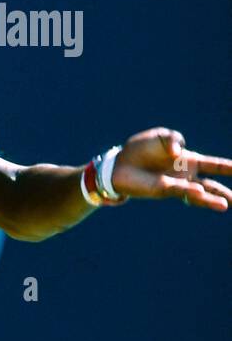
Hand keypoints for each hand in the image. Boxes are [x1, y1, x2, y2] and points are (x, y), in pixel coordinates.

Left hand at [111, 128, 231, 210]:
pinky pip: (180, 190)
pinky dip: (189, 190)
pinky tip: (197, 190)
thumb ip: (173, 138)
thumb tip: (179, 152)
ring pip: (198, 193)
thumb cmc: (142, 149)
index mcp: (190, 160)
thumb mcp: (160, 136)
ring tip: (225, 204)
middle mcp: (186, 175)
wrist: (120, 163)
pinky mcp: (163, 189)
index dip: (230, 168)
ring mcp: (176, 184)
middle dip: (226, 193)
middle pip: (211, 186)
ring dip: (211, 199)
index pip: (215, 165)